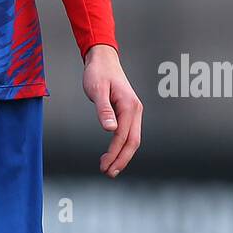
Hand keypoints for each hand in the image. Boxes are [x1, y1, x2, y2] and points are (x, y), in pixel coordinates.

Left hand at [81, 45, 141, 177]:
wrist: (103, 59)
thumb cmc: (98, 73)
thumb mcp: (97, 90)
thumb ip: (104, 110)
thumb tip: (110, 130)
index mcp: (129, 106)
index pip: (123, 136)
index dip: (114, 153)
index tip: (104, 165)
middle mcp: (135, 110)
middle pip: (133, 142)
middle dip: (121, 159)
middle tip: (108, 173)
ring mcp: (133, 111)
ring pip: (132, 139)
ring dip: (122, 155)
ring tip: (109, 168)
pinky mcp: (128, 112)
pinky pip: (128, 133)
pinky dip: (121, 146)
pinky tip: (112, 153)